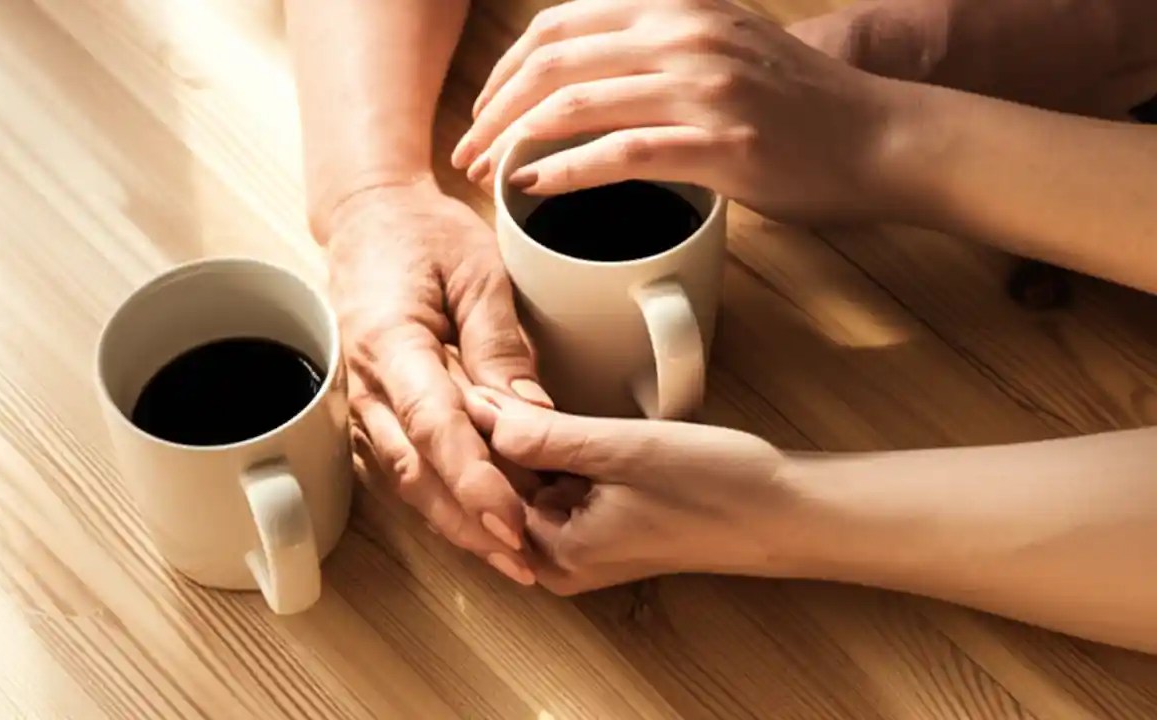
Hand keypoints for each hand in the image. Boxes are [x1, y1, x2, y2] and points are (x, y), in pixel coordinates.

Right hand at [327, 181, 553, 584]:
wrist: (368, 216)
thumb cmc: (423, 234)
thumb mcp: (478, 272)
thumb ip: (500, 345)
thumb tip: (533, 415)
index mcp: (391, 340)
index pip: (434, 425)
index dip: (473, 479)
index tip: (512, 521)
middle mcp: (366, 380)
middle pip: (415, 470)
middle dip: (467, 523)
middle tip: (521, 560)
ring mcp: (363, 397)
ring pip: (405, 478)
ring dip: (454, 521)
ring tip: (508, 555)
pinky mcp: (373, 406)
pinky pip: (403, 463)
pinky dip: (440, 497)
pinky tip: (478, 520)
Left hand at [451, 0, 899, 223]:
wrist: (882, 138)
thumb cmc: (800, 108)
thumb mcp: (726, 48)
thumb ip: (662, 50)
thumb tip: (590, 82)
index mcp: (677, 6)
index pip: (558, 25)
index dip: (505, 71)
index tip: (483, 114)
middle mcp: (683, 33)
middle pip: (551, 62)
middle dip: (493, 111)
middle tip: (468, 155)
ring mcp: (702, 85)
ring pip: (574, 104)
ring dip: (513, 144)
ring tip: (487, 179)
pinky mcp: (720, 141)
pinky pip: (620, 153)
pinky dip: (563, 171)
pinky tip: (532, 189)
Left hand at [465, 390, 802, 594]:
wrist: (787, 513)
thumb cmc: (716, 489)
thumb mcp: (618, 450)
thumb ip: (540, 433)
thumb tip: (474, 407)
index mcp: (552, 556)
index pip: (482, 485)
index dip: (463, 425)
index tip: (447, 371)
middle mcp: (556, 562)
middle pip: (496, 485)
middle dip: (483, 429)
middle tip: (459, 363)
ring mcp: (579, 546)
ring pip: (523, 479)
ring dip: (511, 434)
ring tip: (485, 375)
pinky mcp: (599, 526)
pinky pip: (552, 482)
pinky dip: (543, 446)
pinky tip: (532, 406)